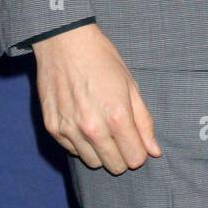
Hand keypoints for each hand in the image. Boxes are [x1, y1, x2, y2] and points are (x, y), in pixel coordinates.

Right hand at [33, 23, 162, 173]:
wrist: (64, 41)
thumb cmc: (101, 58)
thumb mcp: (130, 84)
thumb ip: (144, 121)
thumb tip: (154, 151)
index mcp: (116, 116)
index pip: (135, 159)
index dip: (139, 151)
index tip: (135, 140)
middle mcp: (92, 128)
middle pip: (115, 166)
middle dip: (122, 155)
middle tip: (119, 134)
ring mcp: (70, 130)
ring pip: (92, 162)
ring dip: (100, 151)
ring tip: (100, 127)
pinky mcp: (53, 128)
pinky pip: (72, 151)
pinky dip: (80, 143)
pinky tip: (82, 121)